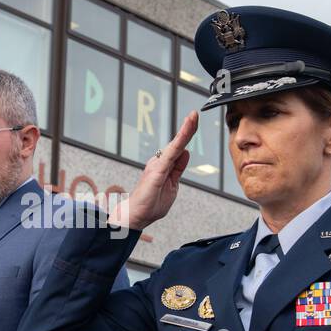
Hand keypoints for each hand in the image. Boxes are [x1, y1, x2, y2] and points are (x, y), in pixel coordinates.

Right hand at [108, 111, 197, 229]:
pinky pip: (171, 152)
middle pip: (178, 143)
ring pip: (175, 144)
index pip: (179, 149)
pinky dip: (180, 141)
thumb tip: (185, 153)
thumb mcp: (172, 186)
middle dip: (188, 128)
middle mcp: (159, 162)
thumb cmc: (149, 205)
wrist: (135, 217)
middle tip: (195, 114)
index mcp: (164, 167)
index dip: (187, 135)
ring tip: (193, 117)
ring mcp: (157, 165)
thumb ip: (178, 170)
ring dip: (185, 130)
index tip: (194, 122)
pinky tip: (185, 131)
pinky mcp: (157, 169)